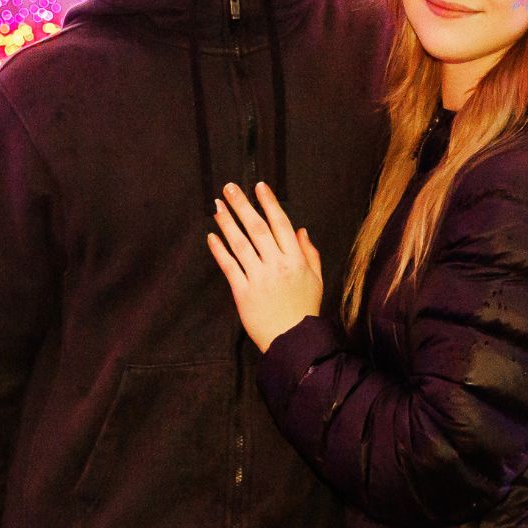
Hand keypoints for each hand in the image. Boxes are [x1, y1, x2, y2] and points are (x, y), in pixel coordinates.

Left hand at [208, 182, 322, 349]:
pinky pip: (229, 266)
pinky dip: (219, 250)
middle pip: (256, 229)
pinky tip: (212, 236)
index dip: (269, 203)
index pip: (280, 224)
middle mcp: (276, 265)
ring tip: (217, 206)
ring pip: (240, 244)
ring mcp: (258, 278)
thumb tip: (300, 229)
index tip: (259, 186)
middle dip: (242, 205)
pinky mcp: (242, 292)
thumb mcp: (316, 280)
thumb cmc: (304, 310)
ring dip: (227, 222)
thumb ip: (309, 253)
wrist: (293, 341)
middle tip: (228, 188)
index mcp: (295, 260)